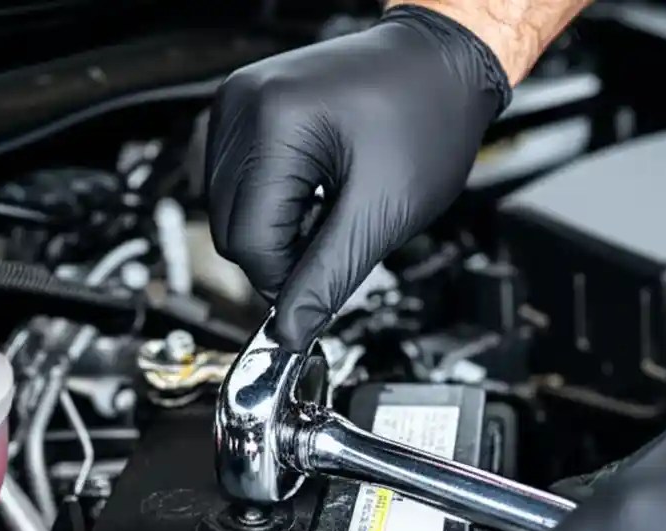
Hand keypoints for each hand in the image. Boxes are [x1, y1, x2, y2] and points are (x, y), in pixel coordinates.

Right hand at [206, 5, 509, 349]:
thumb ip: (330, 276)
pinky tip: (313, 190)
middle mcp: (241, 105)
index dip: (283, 281)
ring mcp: (236, 102)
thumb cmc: (427, 118)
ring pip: (226, 208)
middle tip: (336, 242)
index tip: (319, 291)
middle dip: (281, 252)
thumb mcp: (383, 211)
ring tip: (331, 208)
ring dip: (275, 227)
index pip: (246, 241)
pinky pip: (234, 180)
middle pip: (227, 227)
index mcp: (272, 124)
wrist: (439, 64)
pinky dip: (271, 201)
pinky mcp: (243, 108)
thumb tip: (292, 331)